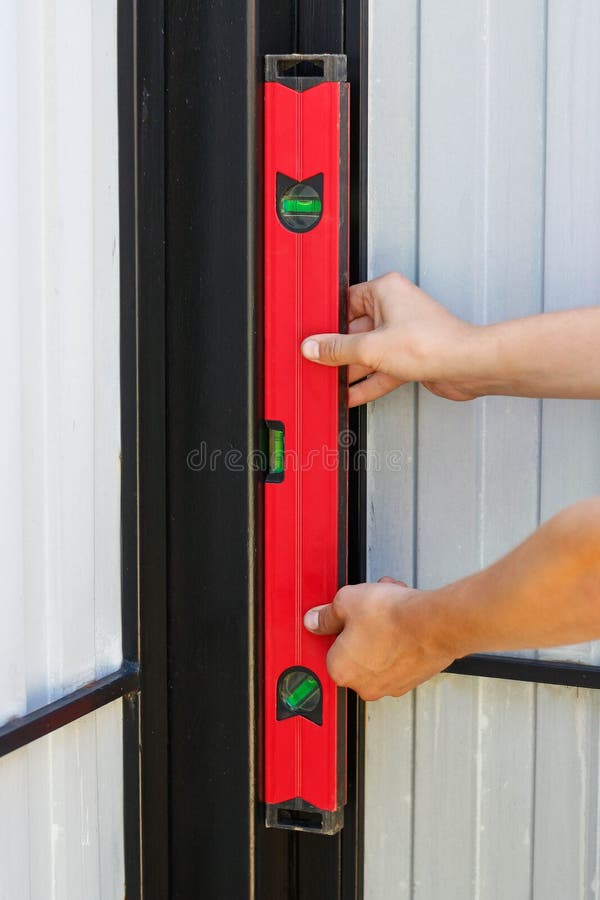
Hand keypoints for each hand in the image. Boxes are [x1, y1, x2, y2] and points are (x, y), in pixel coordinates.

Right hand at [301, 272, 480, 406]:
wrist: (466, 366)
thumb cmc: (433, 343)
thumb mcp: (371, 348)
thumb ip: (337, 349)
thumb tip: (314, 347)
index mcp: (385, 290)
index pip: (346, 302)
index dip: (328, 322)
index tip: (313, 336)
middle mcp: (395, 308)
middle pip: (355, 330)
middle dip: (338, 351)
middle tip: (319, 363)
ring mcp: (403, 333)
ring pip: (369, 352)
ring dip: (352, 370)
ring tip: (332, 383)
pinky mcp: (410, 356)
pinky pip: (382, 368)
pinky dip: (368, 381)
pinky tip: (352, 394)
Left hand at [303, 577, 456, 700]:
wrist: (434, 623)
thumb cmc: (392, 617)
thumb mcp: (346, 601)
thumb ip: (326, 614)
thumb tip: (316, 619)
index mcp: (340, 670)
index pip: (329, 647)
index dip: (338, 624)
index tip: (344, 614)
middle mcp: (364, 685)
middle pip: (356, 650)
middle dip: (362, 625)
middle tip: (369, 607)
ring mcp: (391, 685)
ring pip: (379, 651)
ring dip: (382, 628)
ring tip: (391, 605)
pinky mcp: (413, 679)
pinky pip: (399, 656)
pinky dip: (400, 639)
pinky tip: (405, 618)